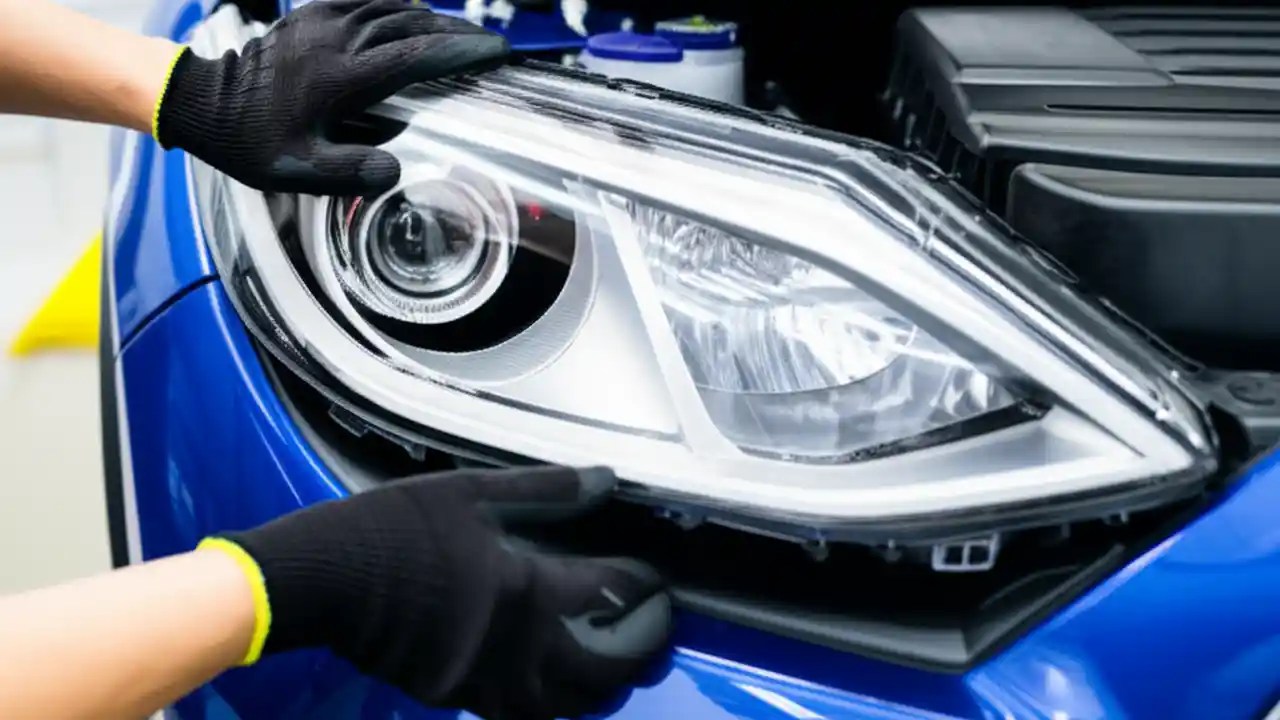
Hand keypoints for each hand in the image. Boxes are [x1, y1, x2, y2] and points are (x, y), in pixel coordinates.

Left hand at [155, 0, 508, 194]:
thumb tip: (393, 169)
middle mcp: (337, 40)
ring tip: (461, 34)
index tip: (495, 55)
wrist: (204, 102)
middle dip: (457, 34)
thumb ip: (349, 173)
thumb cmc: (251, 141)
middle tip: (490, 46)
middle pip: (413, 26)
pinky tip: (414, 15)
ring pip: (393, 9)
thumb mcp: (297, 172)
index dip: (461, 53)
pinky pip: (366, 1)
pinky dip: (398, 7)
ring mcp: (323, 20)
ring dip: (433, 20)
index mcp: (340, 78)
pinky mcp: (312, 13)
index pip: (417, 56)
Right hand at [213, 466, 671, 719]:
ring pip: (571, 706)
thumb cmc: (394, 528)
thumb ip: (543, 490)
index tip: (656, 578)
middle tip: (659, 630)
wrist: (323, 580)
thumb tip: (604, 479)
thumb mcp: (470, 493)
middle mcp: (520, 647)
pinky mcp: (459, 698)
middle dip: (645, 651)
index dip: (646, 586)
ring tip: (618, 661)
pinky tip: (556, 680)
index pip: (613, 595)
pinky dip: (555, 703)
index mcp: (528, 589)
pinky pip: (525, 714)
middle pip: (609, 670)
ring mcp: (489, 681)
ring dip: (604, 687)